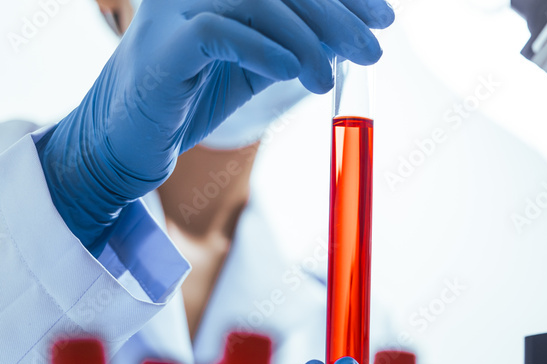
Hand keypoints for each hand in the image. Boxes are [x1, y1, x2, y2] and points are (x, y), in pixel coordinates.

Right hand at [36, 0, 392, 252]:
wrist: (133, 137)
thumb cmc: (196, 94)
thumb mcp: (262, 62)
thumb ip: (303, 42)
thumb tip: (358, 35)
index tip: (385, 18)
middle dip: (336, 14)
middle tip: (373, 51)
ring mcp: (176, 7)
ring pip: (255, 0)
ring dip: (305, 39)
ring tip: (326, 80)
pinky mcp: (163, 44)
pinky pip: (219, 33)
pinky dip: (263, 49)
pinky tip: (293, 72)